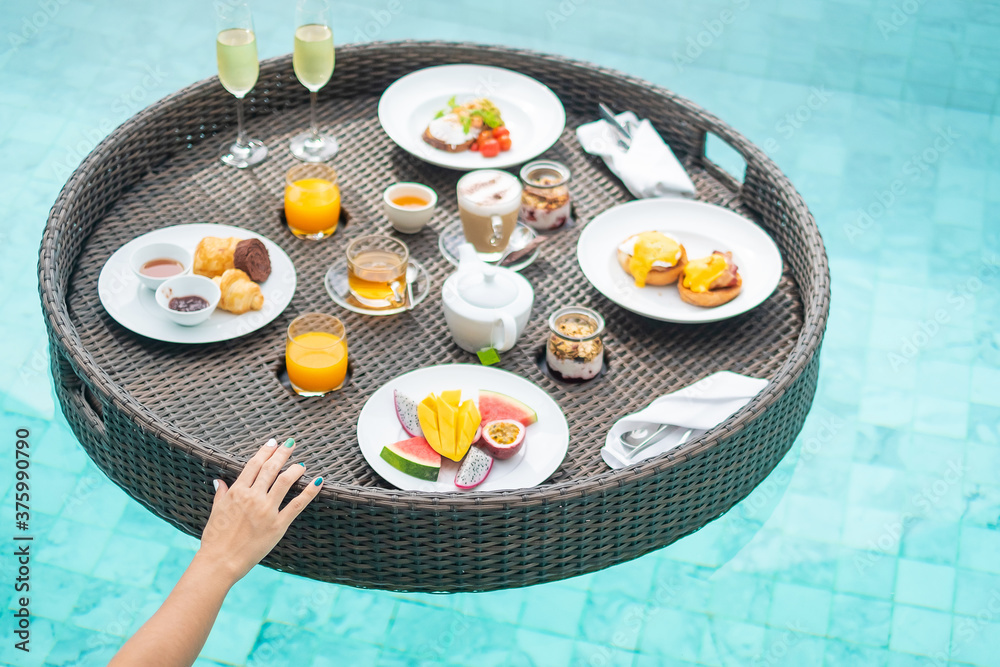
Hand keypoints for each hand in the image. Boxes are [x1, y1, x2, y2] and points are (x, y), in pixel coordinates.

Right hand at [197, 438, 322, 584]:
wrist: (220, 561)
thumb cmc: (215, 539)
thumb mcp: (216, 512)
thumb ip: (221, 494)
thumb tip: (219, 481)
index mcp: (237, 492)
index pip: (254, 465)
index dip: (265, 451)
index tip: (273, 442)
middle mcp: (253, 497)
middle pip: (271, 468)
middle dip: (282, 453)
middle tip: (291, 444)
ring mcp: (266, 510)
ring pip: (285, 481)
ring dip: (295, 469)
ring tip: (302, 464)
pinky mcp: (278, 525)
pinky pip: (297, 504)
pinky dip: (309, 492)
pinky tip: (318, 482)